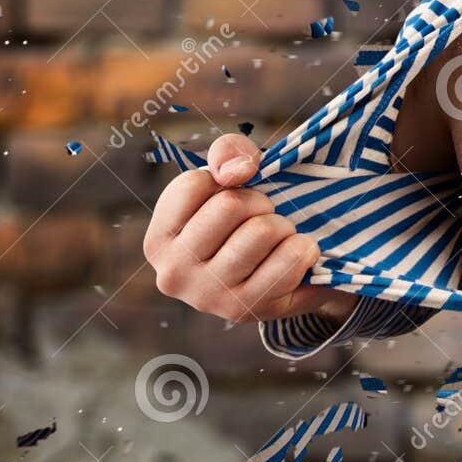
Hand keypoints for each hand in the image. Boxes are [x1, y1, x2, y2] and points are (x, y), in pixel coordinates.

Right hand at [143, 133, 348, 323]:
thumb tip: (239, 170)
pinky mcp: (249, 309)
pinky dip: (303, 248)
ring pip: (262, 231)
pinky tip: (295, 255)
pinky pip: (291, 257)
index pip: (194, 184)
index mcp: (158, 241)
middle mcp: (174, 274)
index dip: (227, 179)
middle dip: (260, 202)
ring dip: (282, 225)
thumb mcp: (231, 175)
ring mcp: (209, 297)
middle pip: (230, 206)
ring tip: (277, 237)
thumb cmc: (246, 219)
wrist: (282, 275)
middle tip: (263, 216)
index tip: (233, 195)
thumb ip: (227, 152)